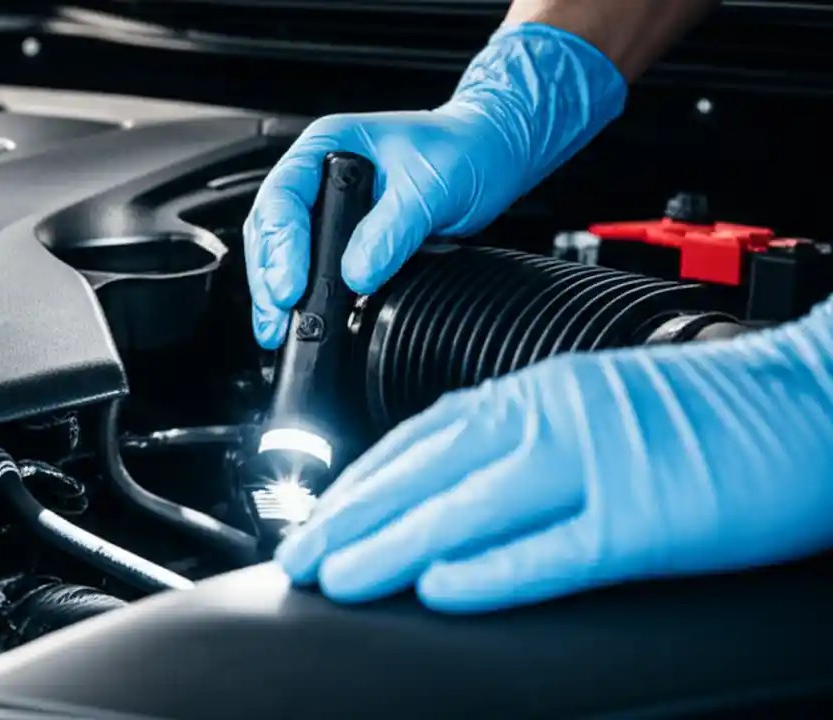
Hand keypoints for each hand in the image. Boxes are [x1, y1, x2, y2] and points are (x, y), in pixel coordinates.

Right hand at [243, 23, 626, 348]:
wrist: (492, 154)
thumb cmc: (462, 149)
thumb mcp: (429, 187)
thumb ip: (392, 229)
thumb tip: (357, 274)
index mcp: (327, 147)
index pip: (283, 198)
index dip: (280, 246)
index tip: (290, 286)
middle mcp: (320, 177)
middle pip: (271, 231)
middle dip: (269, 278)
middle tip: (275, 321)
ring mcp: (329, 207)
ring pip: (283, 253)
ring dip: (278, 293)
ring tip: (277, 330)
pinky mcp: (344, 237)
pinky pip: (312, 268)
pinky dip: (305, 296)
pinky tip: (300, 320)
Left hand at [274, 302, 832, 612]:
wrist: (810, 398)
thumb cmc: (709, 412)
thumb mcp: (595, 409)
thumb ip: (522, 443)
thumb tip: (450, 494)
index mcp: (539, 395)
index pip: (421, 439)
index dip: (360, 485)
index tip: (316, 520)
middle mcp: (555, 420)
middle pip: (427, 472)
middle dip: (351, 518)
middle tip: (297, 558)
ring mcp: (600, 466)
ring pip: (470, 507)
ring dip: (392, 544)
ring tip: (337, 577)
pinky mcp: (646, 517)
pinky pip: (555, 548)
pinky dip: (493, 569)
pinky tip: (442, 588)